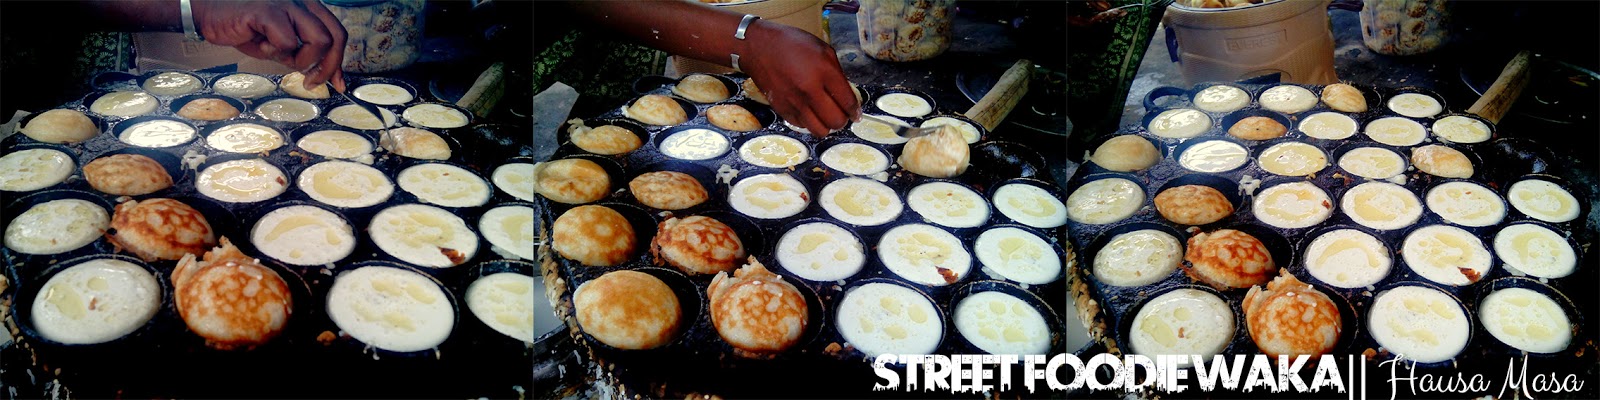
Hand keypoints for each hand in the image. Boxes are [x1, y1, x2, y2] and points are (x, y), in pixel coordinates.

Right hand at [192, 0, 347, 90]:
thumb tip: (321, 74)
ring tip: (279, 57)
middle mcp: (303, 1)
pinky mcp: (269, 10)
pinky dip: (275, 51)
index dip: (339, 61)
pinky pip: (288, 41)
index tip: (338, 83)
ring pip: (319, 40)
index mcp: (308, 7)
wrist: (208, 14)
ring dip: (302, 59)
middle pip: (335, 37)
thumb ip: (302, 53)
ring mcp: (288, 3)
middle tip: (310, 81)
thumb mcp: (279, 44)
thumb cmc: (245, 28)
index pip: (337, 33)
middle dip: (327, 66)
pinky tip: (259, 44)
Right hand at [738, 21, 857, 136]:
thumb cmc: (791, 44)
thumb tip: (846, 94)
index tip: (855, 114)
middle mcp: (809, 90)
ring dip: (826, 125)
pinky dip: (809, 122)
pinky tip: (809, 111)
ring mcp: (795, 102)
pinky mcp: (782, 110)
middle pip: (836, 121)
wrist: (759, 48)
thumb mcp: (822, 49)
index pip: (847, 101)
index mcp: (823, 72)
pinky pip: (803, 126)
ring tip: (825, 116)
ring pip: (820, 130)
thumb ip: (837, 72)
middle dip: (842, 120)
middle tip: (841, 113)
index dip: (855, 111)